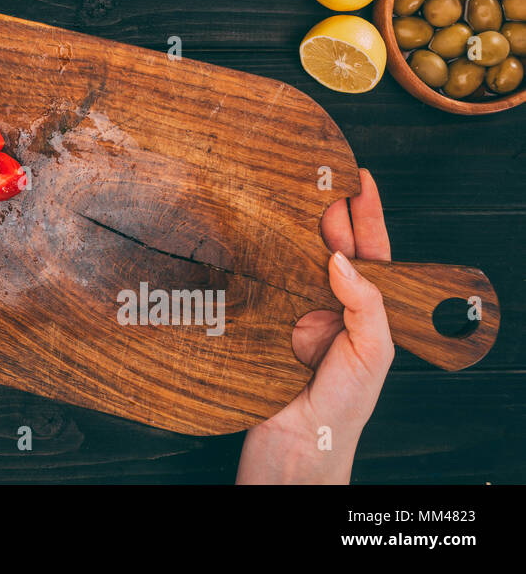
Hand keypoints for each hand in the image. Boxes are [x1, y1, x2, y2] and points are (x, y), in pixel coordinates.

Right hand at [236, 169, 395, 483]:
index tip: (361, 180)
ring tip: (286, 197)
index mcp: (363, 309)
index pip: (369, 253)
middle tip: (317, 178)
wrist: (297, 442)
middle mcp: (328, 303)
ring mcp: (293, 309)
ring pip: (291, 259)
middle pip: (328, 246)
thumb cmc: (342, 405)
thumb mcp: (372, 354)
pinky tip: (248, 236)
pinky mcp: (260, 318)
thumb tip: (341, 258)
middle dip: (325, 212)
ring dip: (288, 230)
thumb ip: (366, 305)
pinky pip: (257, 281)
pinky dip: (252, 258)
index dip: (367, 216)